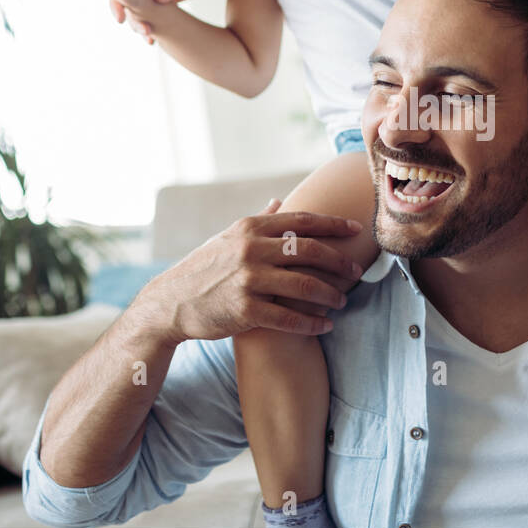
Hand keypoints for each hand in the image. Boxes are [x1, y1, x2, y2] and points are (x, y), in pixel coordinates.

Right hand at [131, 200, 365, 342]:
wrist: (171, 303)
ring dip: (330, 295)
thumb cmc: (205, 268)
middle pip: (310, 251)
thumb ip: (258, 221)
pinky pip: (289, 318)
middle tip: (356, 270)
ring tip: (342, 301)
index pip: (302, 220)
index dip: (333, 224)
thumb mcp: (228, 237)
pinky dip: (311, 323)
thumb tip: (279, 201)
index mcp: (250, 228)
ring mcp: (248, 280)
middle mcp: (251, 249)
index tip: (356, 229)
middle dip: (339, 261)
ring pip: (305, 286)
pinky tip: (324, 325)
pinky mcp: (245, 310)